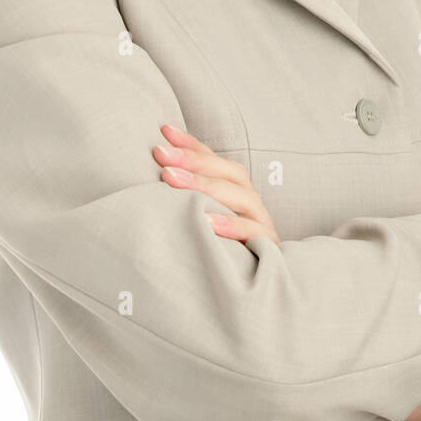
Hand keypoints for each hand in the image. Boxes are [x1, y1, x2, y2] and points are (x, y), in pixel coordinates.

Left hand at [153, 124, 280, 244]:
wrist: (254, 290)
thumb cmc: (219, 250)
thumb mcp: (201, 219)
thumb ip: (184, 199)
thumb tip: (152, 175)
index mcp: (236, 191)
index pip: (214, 160)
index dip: (191, 144)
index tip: (163, 130)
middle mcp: (250, 202)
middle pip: (229, 173)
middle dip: (193, 161)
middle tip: (160, 154)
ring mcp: (262, 223)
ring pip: (241, 198)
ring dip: (205, 187)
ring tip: (172, 178)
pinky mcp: (268, 248)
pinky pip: (253, 234)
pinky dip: (231, 227)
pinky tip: (207, 222)